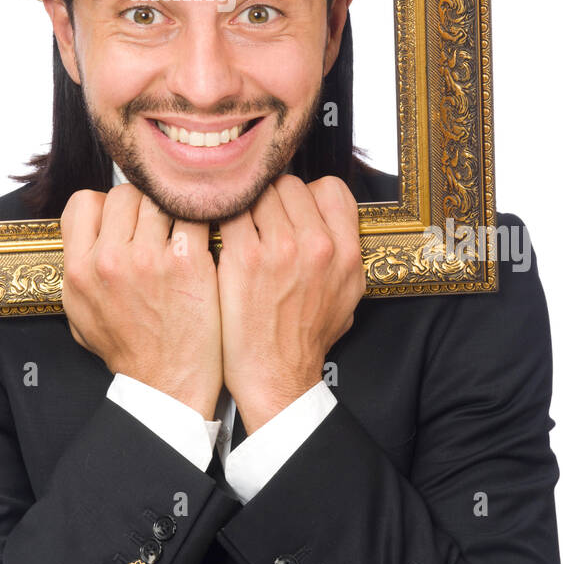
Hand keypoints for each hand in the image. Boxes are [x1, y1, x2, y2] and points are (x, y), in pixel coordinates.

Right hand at [60, 184, 222, 419]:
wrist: (167, 386)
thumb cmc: (128, 351)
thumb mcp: (80, 315)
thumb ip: (78, 270)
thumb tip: (83, 234)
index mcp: (79, 269)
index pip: (84, 201)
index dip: (105, 206)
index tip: (124, 221)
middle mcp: (109, 260)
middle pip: (125, 194)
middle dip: (143, 206)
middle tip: (159, 227)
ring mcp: (149, 259)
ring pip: (159, 198)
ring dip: (173, 210)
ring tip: (182, 229)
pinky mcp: (187, 262)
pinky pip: (195, 215)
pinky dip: (203, 219)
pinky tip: (207, 233)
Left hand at [216, 174, 365, 433]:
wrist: (275, 379)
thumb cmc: (306, 340)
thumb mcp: (346, 296)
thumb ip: (342, 253)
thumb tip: (328, 219)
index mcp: (345, 253)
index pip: (330, 187)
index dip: (307, 195)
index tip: (291, 209)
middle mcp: (316, 245)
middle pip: (288, 185)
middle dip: (270, 198)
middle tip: (257, 221)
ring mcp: (278, 249)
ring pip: (255, 192)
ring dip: (243, 205)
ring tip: (236, 227)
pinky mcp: (242, 258)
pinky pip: (227, 213)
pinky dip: (218, 218)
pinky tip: (215, 234)